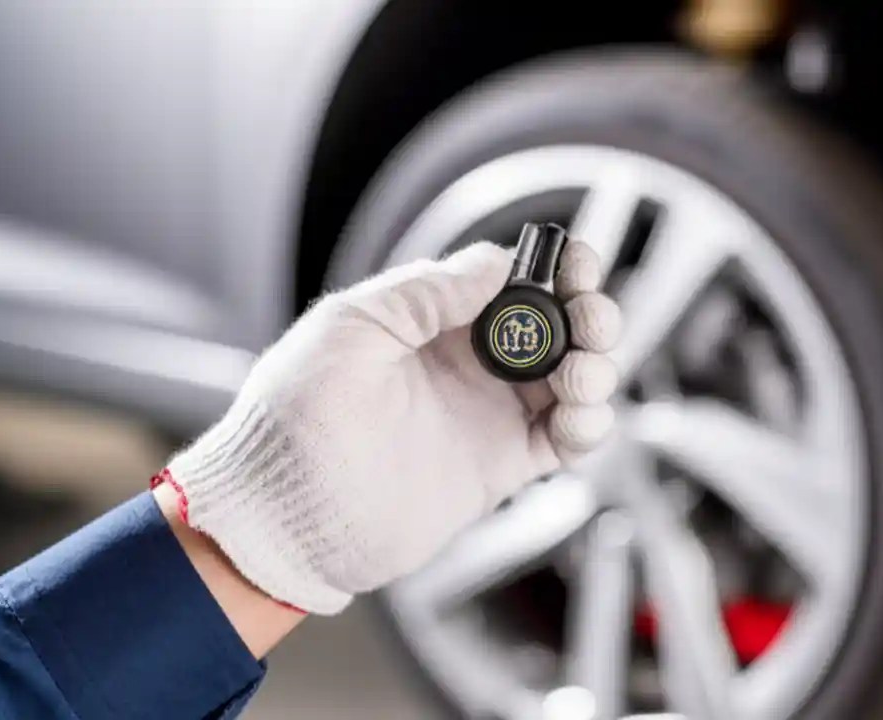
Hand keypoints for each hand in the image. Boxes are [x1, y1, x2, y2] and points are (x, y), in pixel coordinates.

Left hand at [167, 241, 620, 614]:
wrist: (286, 517)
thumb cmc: (294, 419)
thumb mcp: (351, 327)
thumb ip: (425, 292)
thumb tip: (494, 263)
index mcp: (433, 321)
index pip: (514, 280)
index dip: (557, 268)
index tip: (576, 266)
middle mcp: (468, 364)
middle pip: (559, 327)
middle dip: (590, 314)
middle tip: (590, 321)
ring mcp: (488, 415)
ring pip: (573, 380)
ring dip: (596, 368)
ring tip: (579, 378)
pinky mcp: (501, 467)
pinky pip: (565, 440)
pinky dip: (589, 425)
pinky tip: (578, 418)